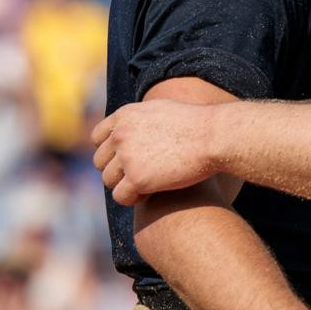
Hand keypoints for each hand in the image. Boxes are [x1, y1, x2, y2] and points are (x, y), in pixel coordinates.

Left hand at [92, 100, 219, 203]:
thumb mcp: (160, 110)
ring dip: (125, 186)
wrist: (213, 136)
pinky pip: (121, 196)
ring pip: (109, 181)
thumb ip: (139, 119)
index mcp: (123, 116)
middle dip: (117, 171)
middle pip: (101, 162)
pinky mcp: (137, 179)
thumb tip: (131, 127)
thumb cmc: (195, 124)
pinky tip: (151, 195)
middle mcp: (120, 134)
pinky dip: (133, 199)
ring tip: (147, 186)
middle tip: (138, 176)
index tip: (124, 161)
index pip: (97, 138)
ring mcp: (127, 157)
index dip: (110, 152)